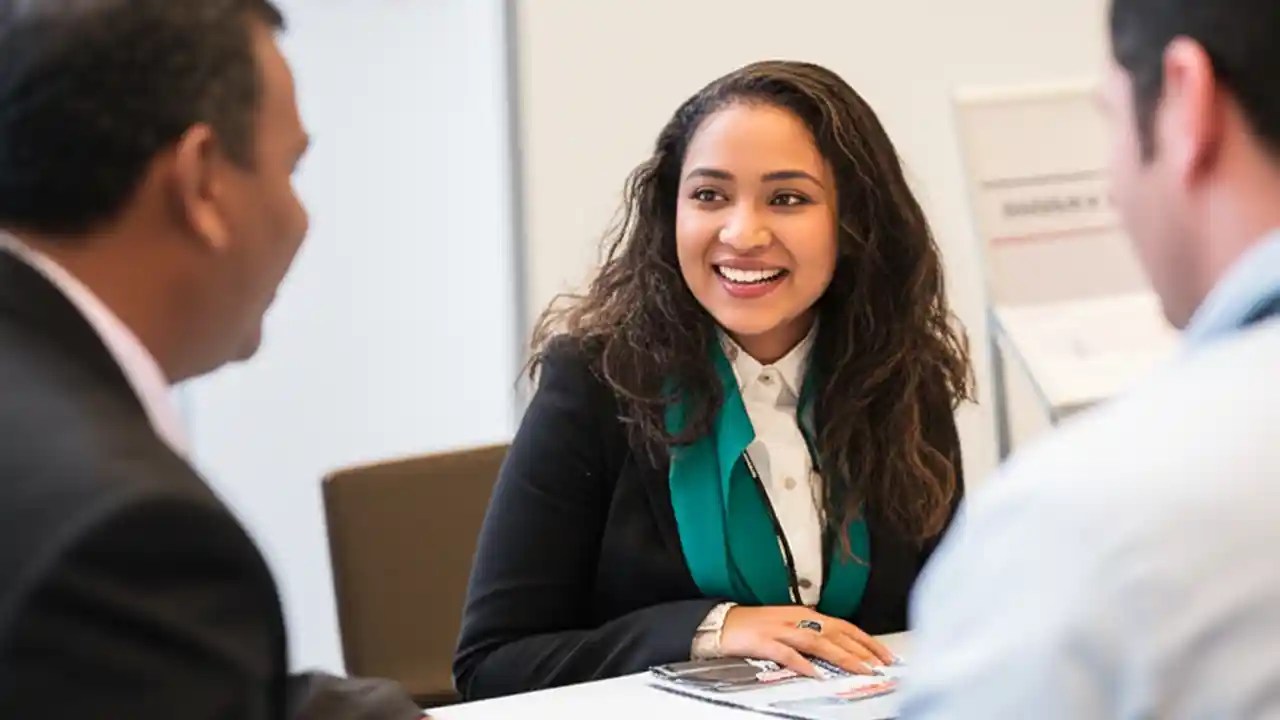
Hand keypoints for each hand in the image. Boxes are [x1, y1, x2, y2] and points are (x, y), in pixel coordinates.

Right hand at [720, 606, 893, 676]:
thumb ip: (812, 636)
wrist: (721, 622)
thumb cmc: (755, 626)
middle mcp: (796, 619)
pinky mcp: (764, 641)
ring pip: (818, 642)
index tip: (884, 654)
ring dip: (841, 655)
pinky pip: (786, 653)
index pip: (843, 626)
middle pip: (836, 633)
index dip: (866, 640)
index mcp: (805, 615)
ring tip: (859, 668)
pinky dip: (802, 663)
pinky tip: (815, 673)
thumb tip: (838, 650)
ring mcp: (780, 629)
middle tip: (880, 664)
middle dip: (861, 649)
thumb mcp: (789, 626)